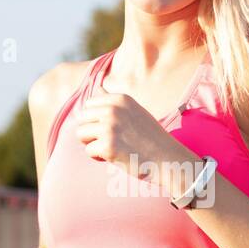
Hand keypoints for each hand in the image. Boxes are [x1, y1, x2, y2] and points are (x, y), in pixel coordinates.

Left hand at [76, 92, 199, 192]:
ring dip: (93, 144)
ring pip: (81, 134)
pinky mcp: (108, 146)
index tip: (113, 128)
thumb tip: (97, 87)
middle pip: (81, 119)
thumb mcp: (134, 112)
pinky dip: (99, 157)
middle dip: (91, 132)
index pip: (89, 104)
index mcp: (120, 99)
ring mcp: (110, 127)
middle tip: (111, 140)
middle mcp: (113, 109)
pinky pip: (89, 151)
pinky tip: (116, 157)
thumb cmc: (150, 138)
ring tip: (112, 147)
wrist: (167, 159)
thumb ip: (114, 102)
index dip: (96, 120)